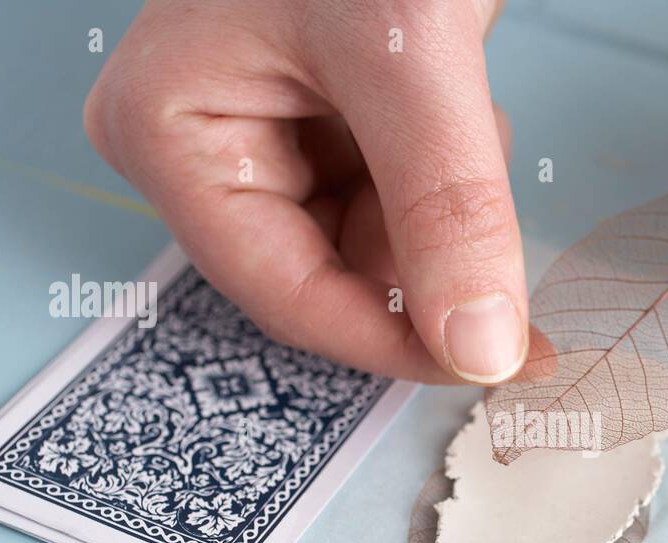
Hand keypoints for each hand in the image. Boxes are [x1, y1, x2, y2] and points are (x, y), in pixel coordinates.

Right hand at [84, 0, 526, 382]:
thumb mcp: (406, 56)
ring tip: (457, 110)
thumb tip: (479, 346)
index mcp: (171, 134)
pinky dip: (443, 179)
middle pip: (330, 270)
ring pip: (372, 239)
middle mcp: (203, 146)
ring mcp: (261, 133)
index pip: (286, 294)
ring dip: (441, 213)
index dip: (396, 342)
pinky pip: (390, 193)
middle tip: (496, 228)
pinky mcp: (319, 121)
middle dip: (425, 258)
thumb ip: (447, 207)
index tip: (495, 362)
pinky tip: (455, 107)